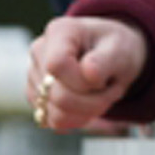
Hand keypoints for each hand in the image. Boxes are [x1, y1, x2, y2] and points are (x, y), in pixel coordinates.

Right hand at [27, 16, 148, 131]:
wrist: (114, 55)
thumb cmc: (117, 48)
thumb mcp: (121, 49)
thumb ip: (105, 61)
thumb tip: (88, 72)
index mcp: (59, 31)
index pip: (57, 65)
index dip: (82, 81)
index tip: (103, 77)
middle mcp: (39, 52)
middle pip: (57, 96)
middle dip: (93, 101)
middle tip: (111, 88)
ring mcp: (34, 77)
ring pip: (56, 115)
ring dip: (88, 111)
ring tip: (101, 92)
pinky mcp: (36, 99)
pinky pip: (55, 122)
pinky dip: (79, 118)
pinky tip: (89, 101)